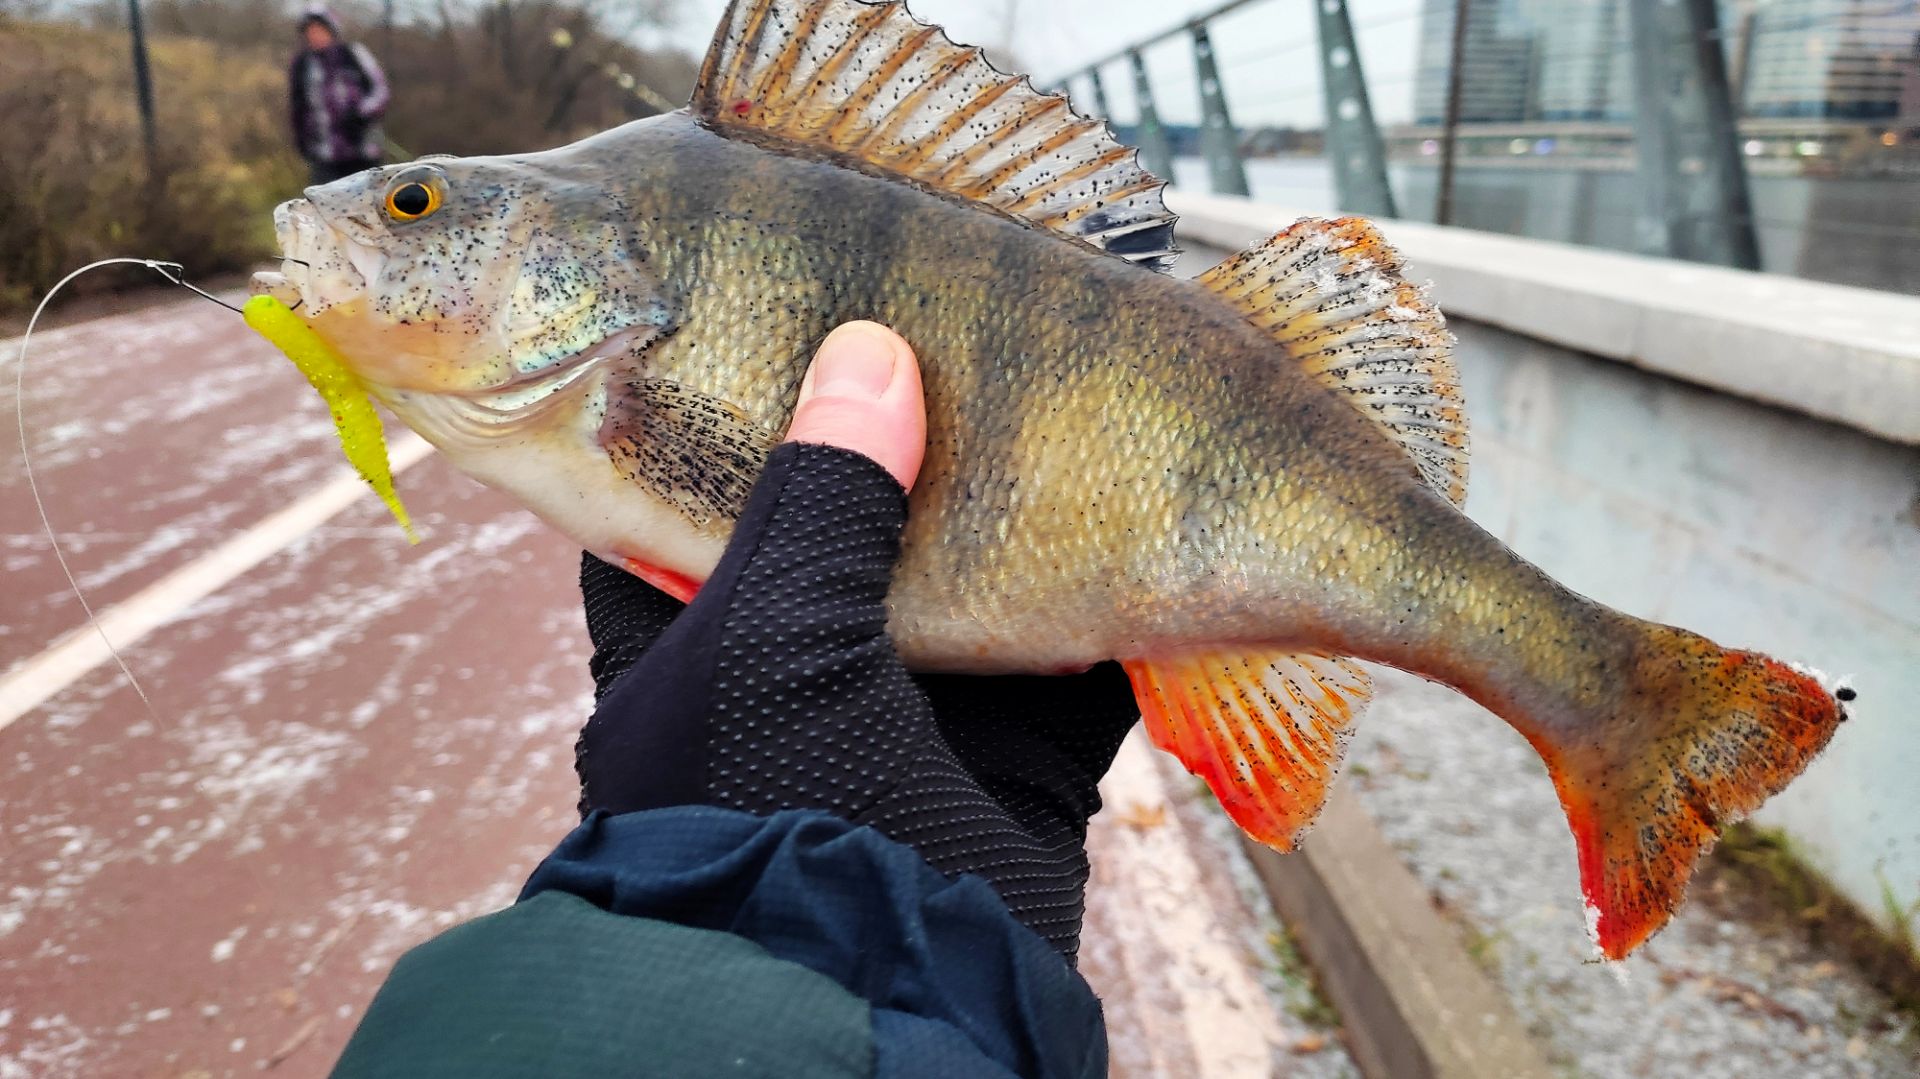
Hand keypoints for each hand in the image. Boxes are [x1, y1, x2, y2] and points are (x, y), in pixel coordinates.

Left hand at [574, 322, 1138, 957]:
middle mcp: (802, 656)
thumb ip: (822, 495)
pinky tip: (1154, 503)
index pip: (697, 472)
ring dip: (1030, 498)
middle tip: (975, 330)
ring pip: (978, 568)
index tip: (809, 313)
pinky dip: (1117, 589)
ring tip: (1083, 385)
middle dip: (922, 436)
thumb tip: (871, 351)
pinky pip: (1077, 647)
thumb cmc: (772, 813)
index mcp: (693, 623)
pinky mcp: (1016, 751)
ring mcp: (912, 702)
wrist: (881, 1007)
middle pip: (863, 511)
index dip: (750, 391)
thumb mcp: (772, 639)